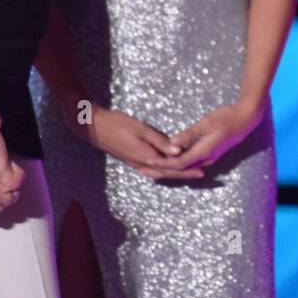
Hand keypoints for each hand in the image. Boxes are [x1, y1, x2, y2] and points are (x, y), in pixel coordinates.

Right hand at [88, 106, 205, 180]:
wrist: (94, 127)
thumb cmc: (118, 124)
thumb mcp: (141, 130)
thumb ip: (160, 141)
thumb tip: (178, 152)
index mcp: (146, 158)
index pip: (171, 168)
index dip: (187, 169)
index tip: (202, 169)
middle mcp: (142, 164)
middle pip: (167, 173)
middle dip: (185, 174)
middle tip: (201, 172)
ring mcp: (136, 163)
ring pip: (159, 173)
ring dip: (174, 173)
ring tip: (189, 171)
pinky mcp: (132, 160)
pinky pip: (152, 169)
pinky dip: (163, 170)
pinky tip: (167, 168)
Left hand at [144, 103, 263, 178]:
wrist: (246, 119)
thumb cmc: (226, 117)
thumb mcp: (206, 123)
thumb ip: (189, 134)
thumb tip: (172, 143)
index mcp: (204, 152)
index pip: (178, 163)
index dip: (162, 163)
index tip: (147, 160)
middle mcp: (206, 159)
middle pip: (181, 169)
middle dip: (162, 169)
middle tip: (143, 167)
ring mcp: (209, 157)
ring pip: (186, 167)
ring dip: (170, 167)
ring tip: (153, 166)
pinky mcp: (210, 154)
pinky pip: (191, 163)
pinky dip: (179, 163)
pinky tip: (171, 159)